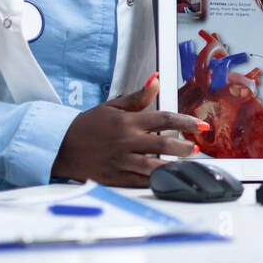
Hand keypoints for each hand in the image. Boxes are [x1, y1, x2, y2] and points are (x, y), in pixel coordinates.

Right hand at [52, 73, 207, 187]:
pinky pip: (139, 182)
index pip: (164, 120)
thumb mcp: (112, 107)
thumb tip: (156, 80)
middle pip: (162, 145)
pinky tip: (167, 179)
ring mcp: (120, 161)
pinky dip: (154, 181)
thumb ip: (137, 97)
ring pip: (152, 166)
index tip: (201, 126)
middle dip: (183, 147)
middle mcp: (125, 142)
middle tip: (195, 148)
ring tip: (186, 165)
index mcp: (127, 122)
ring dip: (172, 166)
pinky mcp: (114, 178)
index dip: (186, 122)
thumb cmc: (88, 125)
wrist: (60, 146)